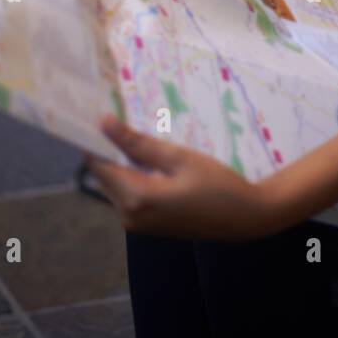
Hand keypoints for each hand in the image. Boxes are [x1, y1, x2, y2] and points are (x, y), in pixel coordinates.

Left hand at [84, 115, 279, 241]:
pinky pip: (129, 194)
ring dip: (121, 160)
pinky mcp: (147, 225)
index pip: (98, 164)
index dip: (92, 138)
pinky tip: (148, 156)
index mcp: (136, 198)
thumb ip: (138, 143)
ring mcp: (137, 224)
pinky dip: (132, 174)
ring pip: (116, 184)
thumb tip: (103, 123)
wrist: (246, 218)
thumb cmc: (218, 185)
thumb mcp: (179, 158)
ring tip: (132, 130)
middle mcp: (129, 216)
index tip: (92, 113)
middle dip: (107, 147)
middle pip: (104, 175)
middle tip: (115, 114)